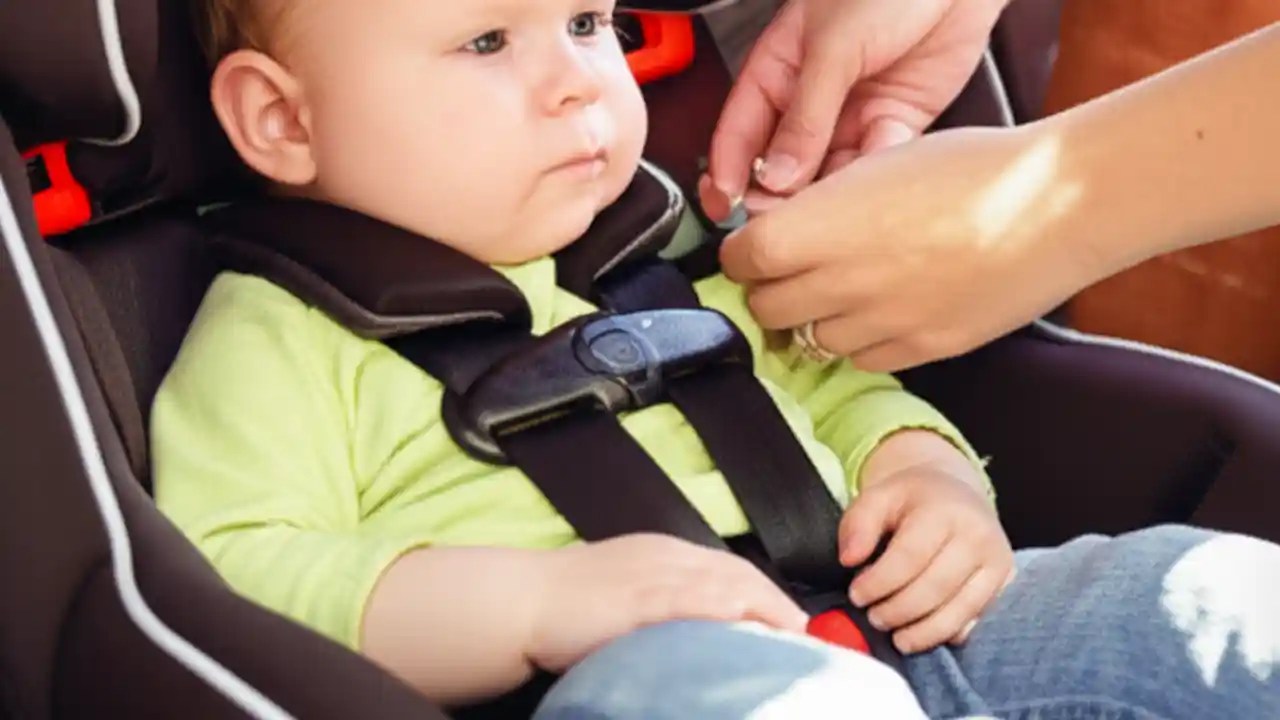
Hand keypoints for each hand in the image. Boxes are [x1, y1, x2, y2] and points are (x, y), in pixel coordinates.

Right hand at [525, 534, 807, 672]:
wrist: (523, 599)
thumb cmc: (567, 602)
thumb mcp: (625, 591)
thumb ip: (662, 605)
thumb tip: (697, 631)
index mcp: (664, 552)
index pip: (730, 569)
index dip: (766, 593)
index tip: (791, 619)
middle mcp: (666, 556)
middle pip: (738, 574)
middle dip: (775, 601)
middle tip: (805, 632)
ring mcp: (654, 574)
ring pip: (724, 585)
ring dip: (764, 608)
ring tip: (793, 635)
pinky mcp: (639, 598)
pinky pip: (692, 601)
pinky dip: (724, 610)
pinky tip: (746, 623)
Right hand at [701, 0, 1008, 219]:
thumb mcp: (832, 47)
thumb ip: (805, 116)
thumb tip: (776, 174)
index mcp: (776, 73)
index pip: (738, 135)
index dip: (727, 175)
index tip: (724, 209)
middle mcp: (810, 101)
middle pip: (782, 165)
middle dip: (778, 196)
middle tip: (777, 221)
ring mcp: (852, 114)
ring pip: (828, 173)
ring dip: (827, 194)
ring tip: (826, 211)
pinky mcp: (895, 123)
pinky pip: (876, 162)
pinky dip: (873, 175)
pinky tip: (870, 181)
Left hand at [720, 123, 1105, 371]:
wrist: (1055, 202)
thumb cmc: (974, 170)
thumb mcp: (882, 163)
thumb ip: (824, 205)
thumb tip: (784, 228)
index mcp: (823, 225)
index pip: (741, 261)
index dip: (743, 256)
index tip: (754, 251)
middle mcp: (842, 280)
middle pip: (767, 310)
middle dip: (771, 293)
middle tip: (792, 275)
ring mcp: (880, 321)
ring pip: (812, 341)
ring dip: (819, 320)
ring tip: (851, 290)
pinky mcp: (919, 349)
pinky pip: (864, 360)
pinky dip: (864, 341)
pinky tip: (888, 311)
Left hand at [839, 432, 1012, 653]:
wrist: (956, 492)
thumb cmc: (912, 499)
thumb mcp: (878, 496)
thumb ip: (858, 524)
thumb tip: (849, 560)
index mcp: (945, 510)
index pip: (909, 557)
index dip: (879, 583)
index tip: (856, 596)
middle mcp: (978, 536)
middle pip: (934, 588)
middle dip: (897, 611)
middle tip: (873, 619)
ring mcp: (997, 561)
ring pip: (958, 611)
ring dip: (922, 632)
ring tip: (896, 636)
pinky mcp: (1005, 583)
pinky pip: (975, 619)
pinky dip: (946, 633)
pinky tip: (923, 633)